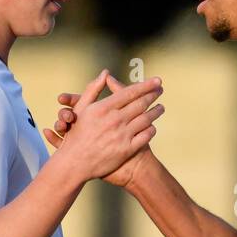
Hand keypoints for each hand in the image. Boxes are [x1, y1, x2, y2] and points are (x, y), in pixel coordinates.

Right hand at [45, 70, 162, 185]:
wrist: (75, 163)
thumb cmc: (76, 134)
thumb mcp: (81, 109)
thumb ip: (93, 89)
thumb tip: (105, 72)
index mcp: (104, 108)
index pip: (130, 92)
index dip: (146, 85)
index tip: (157, 80)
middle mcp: (115, 120)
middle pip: (141, 104)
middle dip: (153, 95)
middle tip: (161, 90)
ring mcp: (122, 135)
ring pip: (146, 119)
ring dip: (156, 112)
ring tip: (161, 107)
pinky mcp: (127, 149)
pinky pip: (145, 136)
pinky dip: (151, 129)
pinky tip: (152, 126)